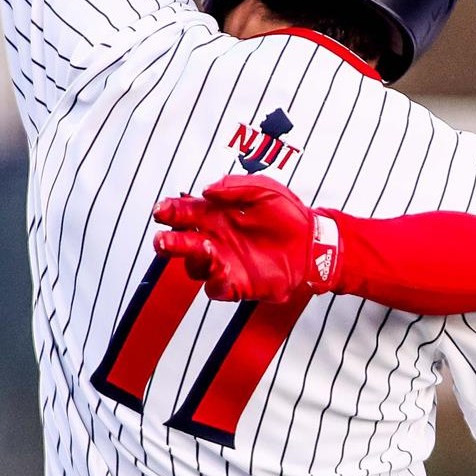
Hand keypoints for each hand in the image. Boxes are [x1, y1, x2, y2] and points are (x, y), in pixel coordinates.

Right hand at [152, 175, 340, 302]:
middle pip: (181, 243)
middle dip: (168, 242)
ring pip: (195, 267)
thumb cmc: (287, 214)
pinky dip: (214, 281)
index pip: (185, 213)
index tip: (162, 210)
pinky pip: (216, 288)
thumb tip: (205, 191)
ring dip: (194, 258)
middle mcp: (215, 240)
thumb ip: (235, 187)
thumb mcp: (264, 190)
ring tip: (204, 246)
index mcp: (216, 215)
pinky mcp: (238, 284)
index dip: (171, 212)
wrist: (313, 241)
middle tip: (162, 239)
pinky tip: (220, 269)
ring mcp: (225, 263)